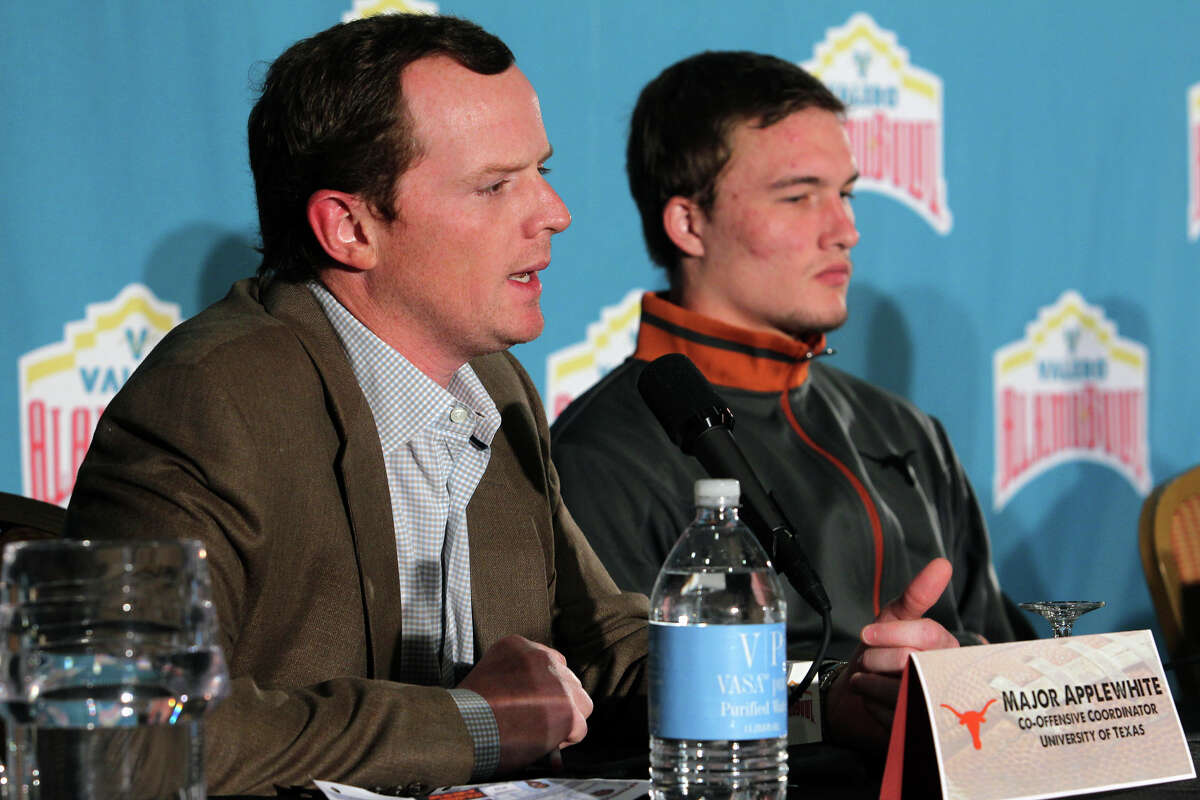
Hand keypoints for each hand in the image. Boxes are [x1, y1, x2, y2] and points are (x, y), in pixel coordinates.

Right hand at [458, 635, 593, 772]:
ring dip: (567, 717)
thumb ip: (513, 675)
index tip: (534, 703)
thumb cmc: (467, 710)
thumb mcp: (486, 673)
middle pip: (567, 680)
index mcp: (520, 645)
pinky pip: (580, 727)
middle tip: (540, 721)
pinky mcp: (567, 711)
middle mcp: (543, 658)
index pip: (549, 662)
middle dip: (558, 701)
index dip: (544, 687)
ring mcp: (558, 683)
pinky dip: (566, 740)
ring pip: (580, 701)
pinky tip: (547, 746)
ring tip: (546, 733)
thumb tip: (534, 699)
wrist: (462, 728)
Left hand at [826, 557, 959, 751]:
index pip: (929, 636)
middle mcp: (949, 679)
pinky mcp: (923, 735)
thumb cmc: (878, 655)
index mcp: (948, 649)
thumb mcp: (895, 620)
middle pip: (911, 661)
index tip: (867, 635)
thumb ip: (918, 594)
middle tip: (869, 662)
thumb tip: (942, 564)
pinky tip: (875, 704)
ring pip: (901, 691)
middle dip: (878, 659)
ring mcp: (938, 708)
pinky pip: (894, 718)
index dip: (894, 633)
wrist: (852, 698)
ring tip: (868, 681)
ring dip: (871, 684)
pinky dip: (874, 708)